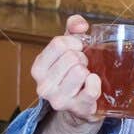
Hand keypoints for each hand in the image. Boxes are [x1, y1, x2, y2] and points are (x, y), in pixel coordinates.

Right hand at [32, 14, 103, 128]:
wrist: (79, 105)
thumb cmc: (72, 72)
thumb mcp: (68, 48)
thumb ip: (73, 28)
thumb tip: (80, 25)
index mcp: (38, 68)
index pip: (59, 44)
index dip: (74, 42)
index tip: (77, 49)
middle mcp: (43, 86)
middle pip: (71, 57)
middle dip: (81, 58)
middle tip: (81, 66)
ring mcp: (59, 99)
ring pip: (80, 71)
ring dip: (87, 70)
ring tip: (84, 77)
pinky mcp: (77, 108)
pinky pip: (90, 89)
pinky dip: (95, 83)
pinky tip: (92, 83)